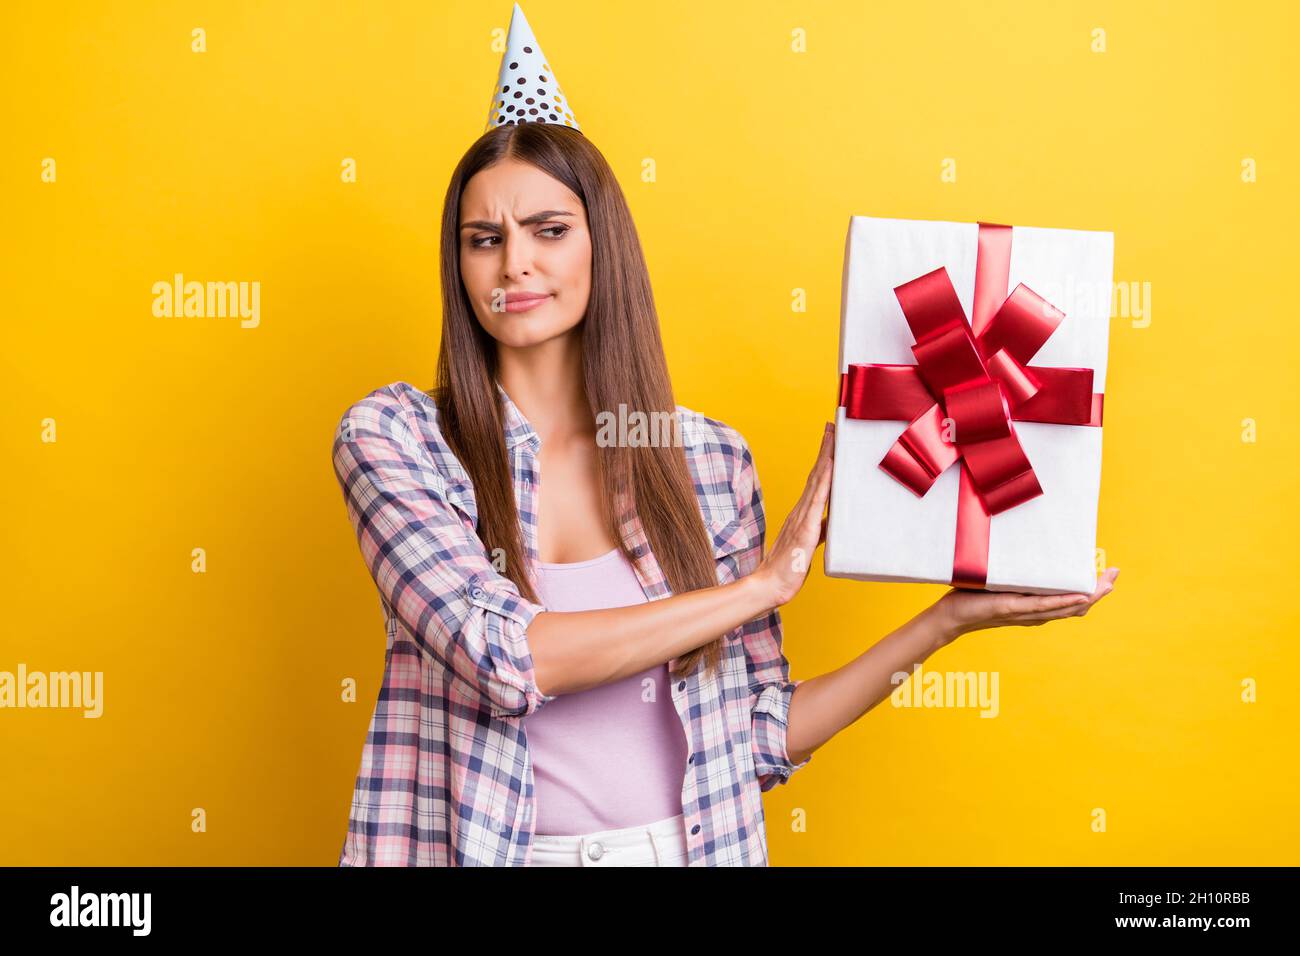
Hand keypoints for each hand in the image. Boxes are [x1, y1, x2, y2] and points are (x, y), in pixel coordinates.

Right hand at [754, 422, 834, 607]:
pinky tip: (831, 468)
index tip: (830, 439)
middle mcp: (800, 511)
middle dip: (825, 449)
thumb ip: (821, 531)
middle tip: (832, 426)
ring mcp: (801, 518)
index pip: (815, 481)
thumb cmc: (787, 570)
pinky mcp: (804, 529)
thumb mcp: (810, 546)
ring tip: (833, 437)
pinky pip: (817, 501)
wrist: (769, 586)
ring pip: (817, 481)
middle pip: (816, 473)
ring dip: (826, 458)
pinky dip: (825, 481)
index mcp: (801, 514)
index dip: (823, 459)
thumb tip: (832, 522)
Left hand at [933, 567, 1119, 641]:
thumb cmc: (974, 598)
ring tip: (1106, 584)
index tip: (1109, 575)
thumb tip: (1028, 553)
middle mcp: (1035, 613)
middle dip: (1099, 591)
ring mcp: (1025, 612)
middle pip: (1076, 606)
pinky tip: (1078, 595)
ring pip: (1065, 607)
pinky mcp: (1011, 608)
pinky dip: (1061, 601)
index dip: (1093, 592)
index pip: (1071, 603)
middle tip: (1115, 574)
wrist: (951, 615)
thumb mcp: (1002, 583)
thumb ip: (1017, 574)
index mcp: (1036, 608)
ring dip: (1088, 596)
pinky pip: (1041, 606)